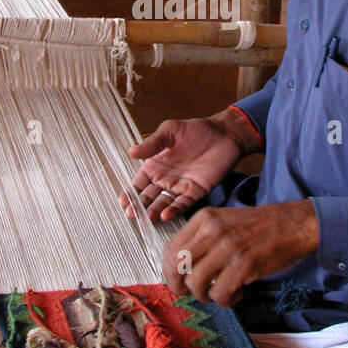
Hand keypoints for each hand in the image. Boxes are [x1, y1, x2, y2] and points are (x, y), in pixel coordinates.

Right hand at [120, 109, 258, 222]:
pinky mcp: (196, 192)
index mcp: (155, 165)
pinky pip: (183, 204)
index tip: (123, 201)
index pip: (138, 183)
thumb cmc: (196, 129)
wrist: (224, 134)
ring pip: (164, 203)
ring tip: (147, 218)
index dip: (130, 192)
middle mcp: (165, 178)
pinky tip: (166, 215)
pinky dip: (175, 210)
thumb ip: (152, 143)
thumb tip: (130, 152)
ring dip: (155, 211)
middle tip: (132, 215)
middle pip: (149, 196)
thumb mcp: (170, 131)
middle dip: (139, 206)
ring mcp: (180, 186)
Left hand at [162, 200, 319, 306]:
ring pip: (196, 283)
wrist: (293, 225)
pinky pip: (220, 294)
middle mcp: (212, 231)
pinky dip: (226, 301)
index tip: (177, 281)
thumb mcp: (224, 221)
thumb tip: (179, 267)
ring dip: (205, 295)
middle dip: (178, 286)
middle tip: (190, 293)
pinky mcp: (244, 265)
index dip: (168, 271)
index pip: (170, 248)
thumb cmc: (259, 228)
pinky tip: (237, 294)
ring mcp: (228, 247)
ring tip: (220, 292)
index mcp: (204, 218)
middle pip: (177, 266)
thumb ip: (202, 239)